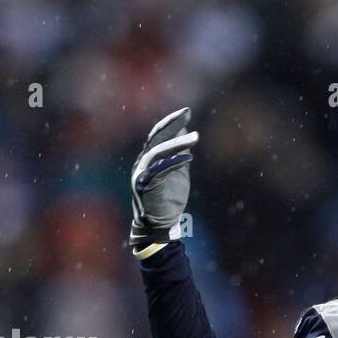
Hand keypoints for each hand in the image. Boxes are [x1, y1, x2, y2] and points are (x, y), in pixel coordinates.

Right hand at [129, 107, 198, 256]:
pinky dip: (173, 162)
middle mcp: (142, 162)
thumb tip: (184, 133)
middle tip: (187, 113)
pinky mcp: (145, 185)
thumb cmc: (169, 199)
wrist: (159, 225)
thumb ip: (179, 154)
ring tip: (195, 137)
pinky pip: (159, 170)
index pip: (159, 135)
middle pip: (156, 138)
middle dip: (171, 124)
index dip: (171, 123)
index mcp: (149, 158)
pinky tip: (188, 157)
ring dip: (176, 143)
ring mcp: (142, 173)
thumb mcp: (177, 172)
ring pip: (157, 152)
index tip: (186, 112)